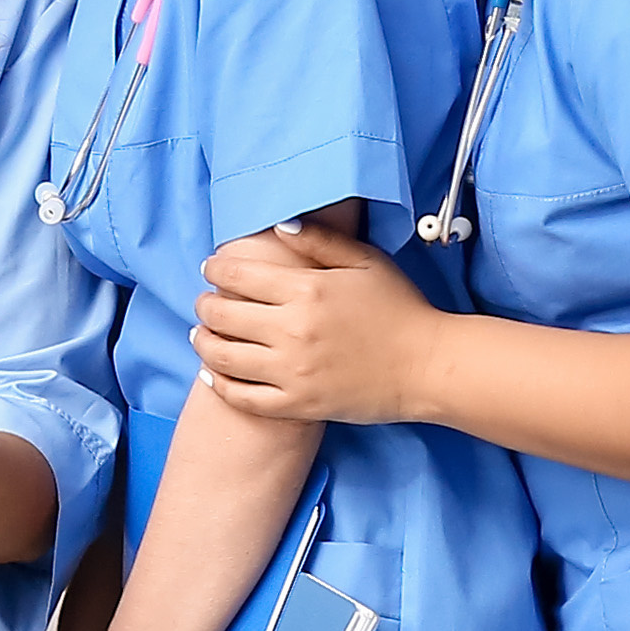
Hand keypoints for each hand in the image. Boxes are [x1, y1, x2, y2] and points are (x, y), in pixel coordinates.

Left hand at [190, 223, 441, 422]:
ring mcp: (293, 372)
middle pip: (223, 315)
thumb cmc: (400, 308)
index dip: (216, 270)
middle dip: (206, 304)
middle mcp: (293, 331)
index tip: (211, 268)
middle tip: (205, 302)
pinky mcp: (298, 404)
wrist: (428, 366)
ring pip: (224, 357)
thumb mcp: (365, 261)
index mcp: (307, 290)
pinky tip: (213, 373)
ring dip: (204, 342)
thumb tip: (279, 226)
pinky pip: (244, 398)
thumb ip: (320, 240)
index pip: (239, 276)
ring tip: (201, 335)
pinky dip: (220, 385)